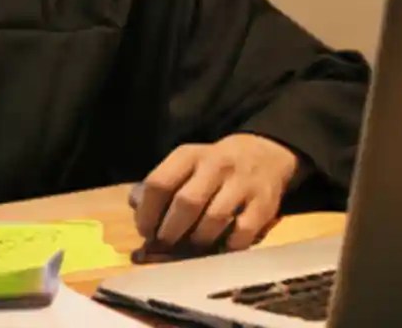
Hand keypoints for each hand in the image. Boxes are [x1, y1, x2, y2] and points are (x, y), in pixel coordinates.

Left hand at [133, 133, 299, 252]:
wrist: (265, 154)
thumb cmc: (214, 167)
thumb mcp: (186, 165)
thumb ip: (161, 185)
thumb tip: (135, 206)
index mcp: (190, 155)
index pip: (159, 183)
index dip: (147, 213)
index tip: (145, 232)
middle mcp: (216, 165)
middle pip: (186, 203)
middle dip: (170, 232)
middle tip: (166, 244)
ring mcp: (243, 184)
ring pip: (214, 220)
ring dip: (197, 241)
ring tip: (191, 247)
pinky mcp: (265, 204)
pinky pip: (242, 234)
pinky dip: (227, 247)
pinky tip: (219, 246)